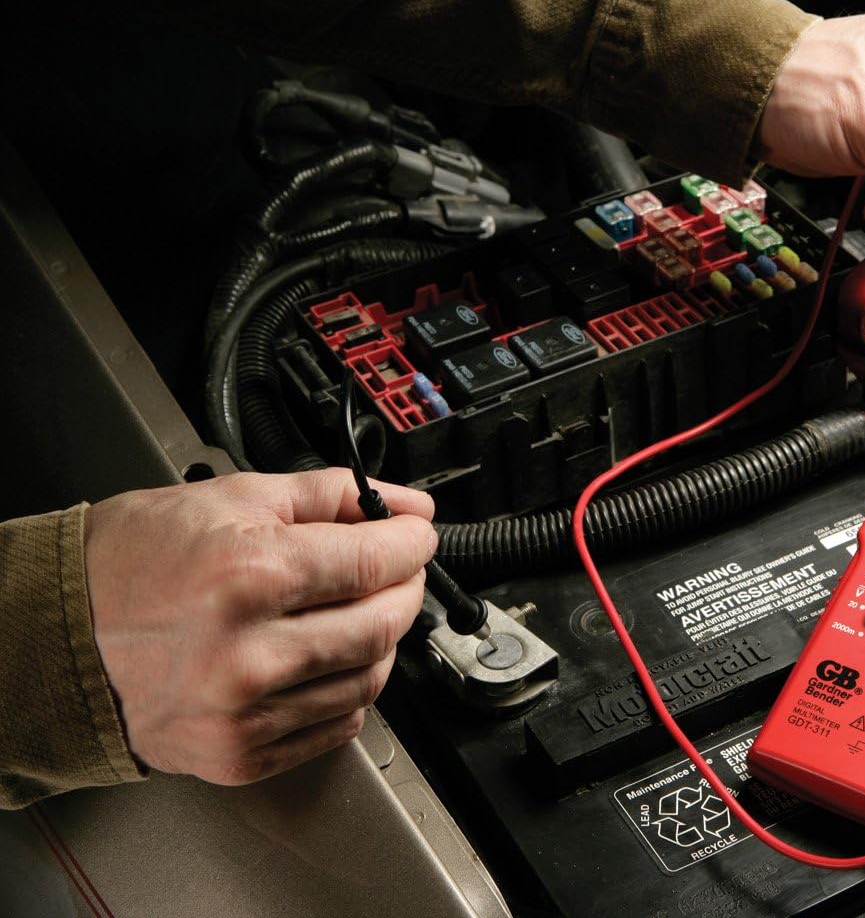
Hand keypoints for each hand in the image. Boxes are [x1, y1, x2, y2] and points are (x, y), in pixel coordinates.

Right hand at [85, 469, 436, 785]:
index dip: (412, 543)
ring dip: (379, 640)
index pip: (377, 563)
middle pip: (383, 624)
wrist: (59, 633)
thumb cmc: (134, 562)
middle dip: (403, 589)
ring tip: (353, 610)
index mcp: (249, 577)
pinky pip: (337, 725)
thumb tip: (406, 506)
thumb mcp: (234, 498)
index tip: (416, 536)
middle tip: (393, 570)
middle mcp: (249, 654)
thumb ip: (333, 497)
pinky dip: (348, 689)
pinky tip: (322, 658)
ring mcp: (244, 713)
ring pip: (369, 678)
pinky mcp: (239, 755)